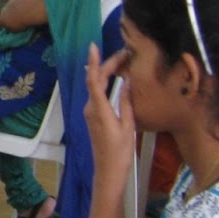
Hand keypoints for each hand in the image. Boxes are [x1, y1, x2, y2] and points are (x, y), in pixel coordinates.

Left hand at [83, 44, 134, 184]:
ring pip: (96, 86)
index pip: (93, 80)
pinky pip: (97, 94)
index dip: (93, 62)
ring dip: (107, 72)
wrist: (108, 171)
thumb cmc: (120, 152)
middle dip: (107, 64)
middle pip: (95, 80)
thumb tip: (127, 82)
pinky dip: (105, 83)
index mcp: (99, 109)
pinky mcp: (93, 116)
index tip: (93, 46)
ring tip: (122, 61)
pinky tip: (114, 77)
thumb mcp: (128, 126)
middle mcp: (90, 108)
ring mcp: (90, 112)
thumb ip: (127, 103)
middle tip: (124, 53)